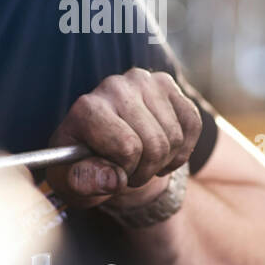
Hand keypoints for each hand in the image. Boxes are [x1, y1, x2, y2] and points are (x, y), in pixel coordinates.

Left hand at [45, 68, 201, 209]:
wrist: (97, 146)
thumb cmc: (83, 165)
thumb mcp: (73, 182)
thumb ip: (85, 182)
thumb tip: (114, 179)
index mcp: (87, 108)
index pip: (128, 147)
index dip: (127, 172)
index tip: (115, 174)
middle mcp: (115, 87)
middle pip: (156, 144)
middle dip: (147, 170)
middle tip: (131, 174)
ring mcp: (143, 82)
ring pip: (175, 137)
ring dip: (164, 161)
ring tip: (143, 163)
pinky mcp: (165, 84)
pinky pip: (192, 123)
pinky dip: (183, 149)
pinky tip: (163, 154)